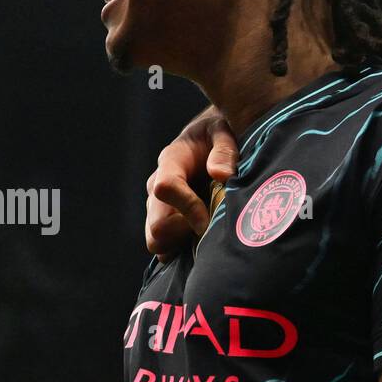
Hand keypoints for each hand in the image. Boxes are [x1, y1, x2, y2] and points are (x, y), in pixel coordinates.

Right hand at [144, 106, 240, 259]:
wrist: (209, 141)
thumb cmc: (219, 135)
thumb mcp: (224, 132)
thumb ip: (224, 149)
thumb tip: (222, 175)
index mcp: (171, 160)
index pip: (166, 188)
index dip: (188, 207)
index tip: (210, 219)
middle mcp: (157, 185)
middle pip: (157, 225)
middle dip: (185, 233)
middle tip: (212, 228)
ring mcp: (158, 205)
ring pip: (157, 240)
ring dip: (183, 243)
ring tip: (209, 232)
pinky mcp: (164, 220)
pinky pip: (164, 246)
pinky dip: (182, 250)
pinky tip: (203, 242)